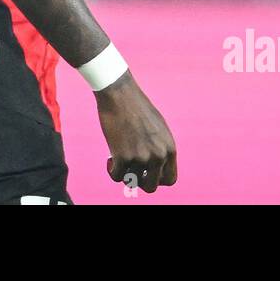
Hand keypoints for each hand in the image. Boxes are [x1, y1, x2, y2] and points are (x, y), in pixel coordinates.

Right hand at [95, 71, 177, 192]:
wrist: (119, 93)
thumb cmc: (136, 107)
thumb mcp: (157, 128)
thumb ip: (159, 147)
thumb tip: (154, 167)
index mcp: (169, 148)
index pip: (170, 179)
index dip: (157, 180)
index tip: (146, 174)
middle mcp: (158, 156)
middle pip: (151, 186)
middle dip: (140, 181)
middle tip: (131, 171)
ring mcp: (140, 157)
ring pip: (131, 182)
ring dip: (123, 174)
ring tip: (118, 161)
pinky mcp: (122, 157)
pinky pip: (116, 176)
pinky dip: (111, 170)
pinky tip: (109, 159)